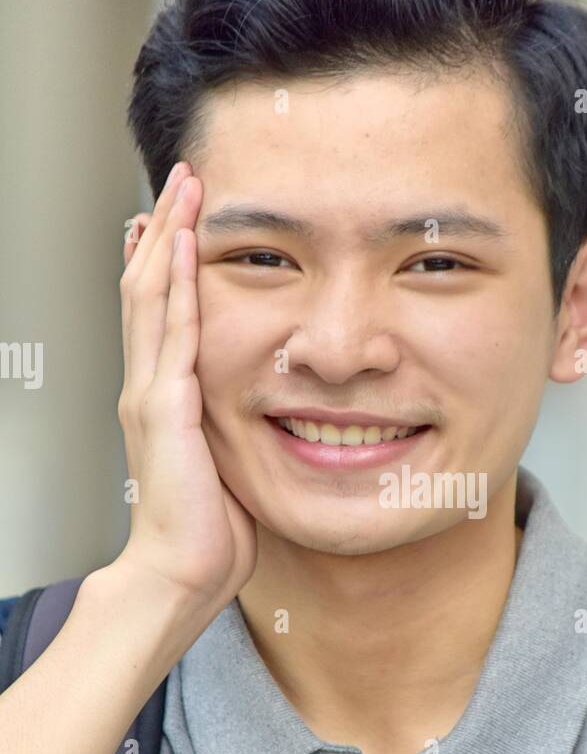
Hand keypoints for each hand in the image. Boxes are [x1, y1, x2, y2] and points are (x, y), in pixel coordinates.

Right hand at [117, 162, 256, 610]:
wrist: (181, 575)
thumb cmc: (208, 532)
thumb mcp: (229, 463)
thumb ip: (237, 427)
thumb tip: (271, 411)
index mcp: (164, 397)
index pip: (161, 310)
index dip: (171, 259)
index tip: (185, 218)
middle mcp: (149, 386)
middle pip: (149, 286)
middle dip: (167, 228)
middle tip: (183, 179)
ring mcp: (152, 394)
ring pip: (153, 295)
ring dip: (170, 237)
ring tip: (184, 190)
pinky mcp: (165, 410)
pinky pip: (173, 333)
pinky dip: (179, 285)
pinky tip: (186, 248)